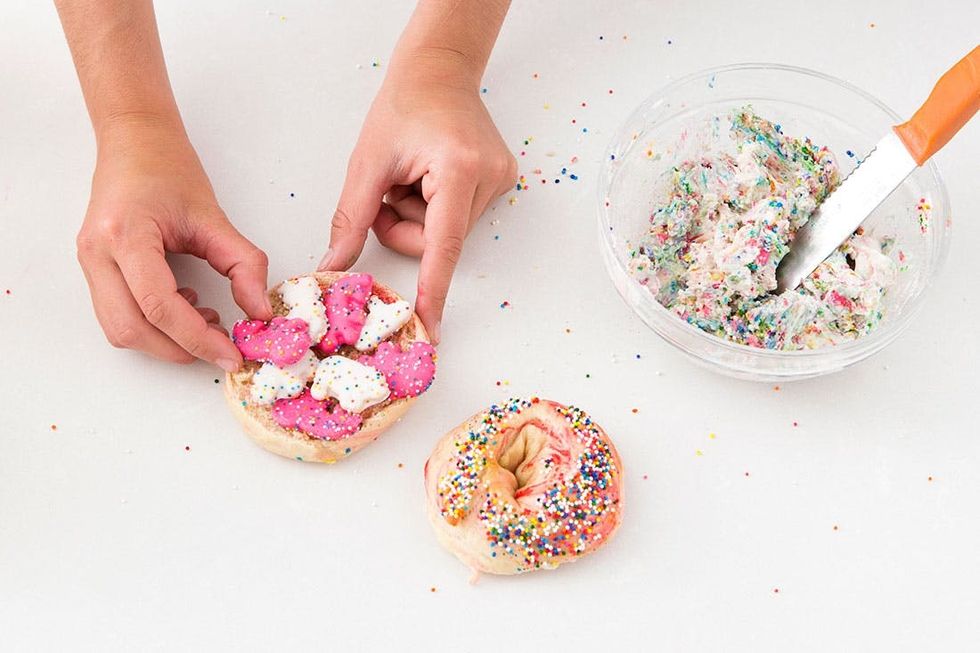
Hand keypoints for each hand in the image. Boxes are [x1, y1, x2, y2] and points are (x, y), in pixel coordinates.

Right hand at [76, 118, 271, 368]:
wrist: (134, 141)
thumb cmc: (169, 169)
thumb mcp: (215, 216)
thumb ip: (244, 266)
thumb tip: (260, 313)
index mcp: (126, 235)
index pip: (158, 305)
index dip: (196, 338)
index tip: (230, 353)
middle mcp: (98, 253)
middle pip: (132, 328)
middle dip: (180, 348)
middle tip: (221, 347)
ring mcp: (90, 263)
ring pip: (119, 329)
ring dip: (164, 340)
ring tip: (206, 321)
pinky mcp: (94, 269)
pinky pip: (118, 315)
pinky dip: (153, 326)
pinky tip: (186, 307)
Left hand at [320, 60, 516, 342]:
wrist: (439, 70)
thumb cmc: (403, 106)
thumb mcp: (367, 162)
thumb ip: (351, 219)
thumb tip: (335, 264)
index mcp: (456, 168)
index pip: (441, 244)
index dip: (433, 289)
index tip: (429, 325)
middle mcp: (487, 178)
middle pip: (436, 242)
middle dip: (403, 228)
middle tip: (389, 193)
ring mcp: (499, 182)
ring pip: (445, 234)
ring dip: (417, 217)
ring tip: (410, 178)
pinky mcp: (500, 183)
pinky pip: (457, 219)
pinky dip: (434, 207)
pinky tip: (430, 176)